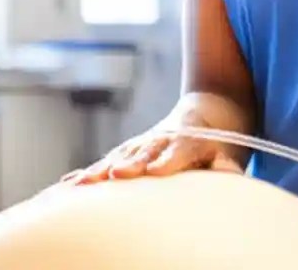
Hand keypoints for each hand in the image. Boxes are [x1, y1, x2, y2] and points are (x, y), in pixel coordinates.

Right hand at [61, 125, 243, 185]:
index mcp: (189, 139)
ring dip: (100, 169)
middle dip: (128, 163)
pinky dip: (87, 173)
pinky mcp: (127, 152)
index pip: (179, 149)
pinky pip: (105, 163)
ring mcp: (141, 144)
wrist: (208, 113)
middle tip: (115, 175)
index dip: (167, 160)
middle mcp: (160, 139)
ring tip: (82, 183)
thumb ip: (225, 164)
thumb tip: (228, 172)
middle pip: (142, 152)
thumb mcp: (228, 151)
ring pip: (118, 156)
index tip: (153, 172)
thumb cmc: (217, 144)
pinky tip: (69, 185)